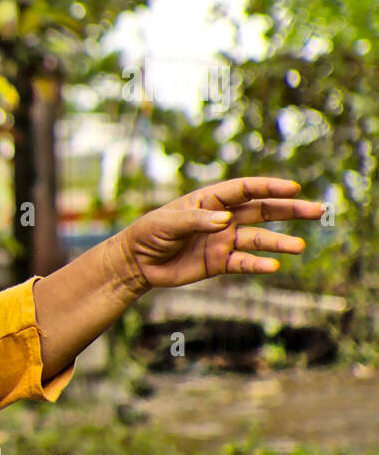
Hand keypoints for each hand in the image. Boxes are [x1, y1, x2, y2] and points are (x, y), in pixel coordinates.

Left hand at [118, 177, 325, 290]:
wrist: (137, 263)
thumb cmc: (148, 234)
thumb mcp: (166, 223)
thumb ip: (195, 221)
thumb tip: (225, 220)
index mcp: (210, 201)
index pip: (245, 189)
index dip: (269, 187)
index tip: (294, 188)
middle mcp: (223, 218)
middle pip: (262, 211)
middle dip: (289, 210)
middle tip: (317, 210)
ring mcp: (224, 240)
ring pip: (259, 239)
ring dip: (279, 242)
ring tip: (300, 248)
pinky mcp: (220, 262)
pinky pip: (244, 263)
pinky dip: (258, 265)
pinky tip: (273, 267)